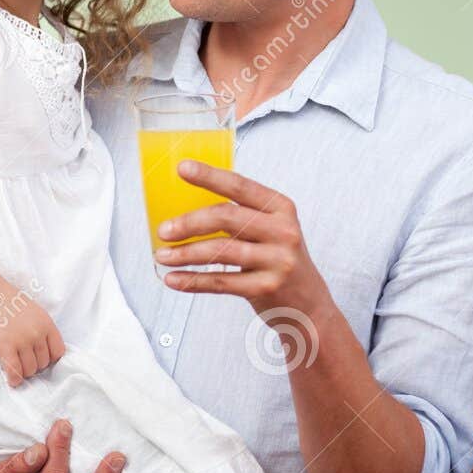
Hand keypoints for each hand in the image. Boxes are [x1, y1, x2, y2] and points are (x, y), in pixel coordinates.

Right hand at [0, 287, 64, 387]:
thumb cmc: (10, 303)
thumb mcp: (35, 313)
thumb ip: (42, 330)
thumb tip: (44, 351)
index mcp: (47, 325)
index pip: (58, 352)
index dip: (50, 359)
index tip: (42, 360)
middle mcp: (37, 334)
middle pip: (43, 363)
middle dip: (35, 366)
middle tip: (24, 363)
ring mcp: (22, 341)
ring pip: (30, 369)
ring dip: (24, 373)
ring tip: (17, 369)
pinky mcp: (6, 347)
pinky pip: (14, 370)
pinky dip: (14, 379)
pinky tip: (12, 381)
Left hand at [152, 161, 326, 315]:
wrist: (309, 304)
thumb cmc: (280, 261)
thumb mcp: (272, 230)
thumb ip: (242, 216)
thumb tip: (188, 208)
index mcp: (280, 208)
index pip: (240, 186)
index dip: (209, 176)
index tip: (183, 168)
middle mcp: (283, 231)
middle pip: (226, 217)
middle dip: (189, 222)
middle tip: (164, 230)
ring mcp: (277, 260)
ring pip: (220, 251)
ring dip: (185, 254)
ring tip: (163, 256)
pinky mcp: (267, 287)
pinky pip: (221, 282)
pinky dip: (193, 280)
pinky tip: (175, 279)